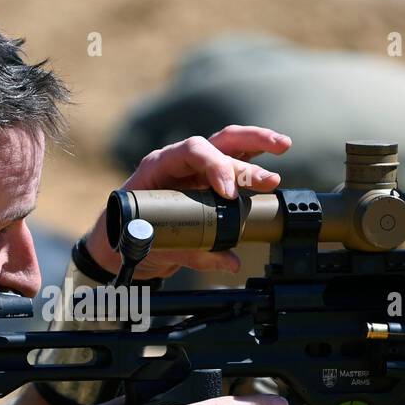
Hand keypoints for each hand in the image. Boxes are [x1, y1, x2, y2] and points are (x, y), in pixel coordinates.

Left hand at [82, 125, 291, 279]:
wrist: (120, 242)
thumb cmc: (127, 235)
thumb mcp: (152, 244)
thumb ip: (188, 252)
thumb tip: (228, 261)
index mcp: (159, 167)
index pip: (192, 151)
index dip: (215, 167)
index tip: (229, 194)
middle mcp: (180, 164)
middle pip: (217, 143)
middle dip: (248, 149)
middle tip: (271, 169)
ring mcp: (195, 171)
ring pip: (229, 147)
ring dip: (258, 145)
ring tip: (283, 145)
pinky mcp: (207, 185)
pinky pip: (233, 165)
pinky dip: (254, 160)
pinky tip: (276, 154)